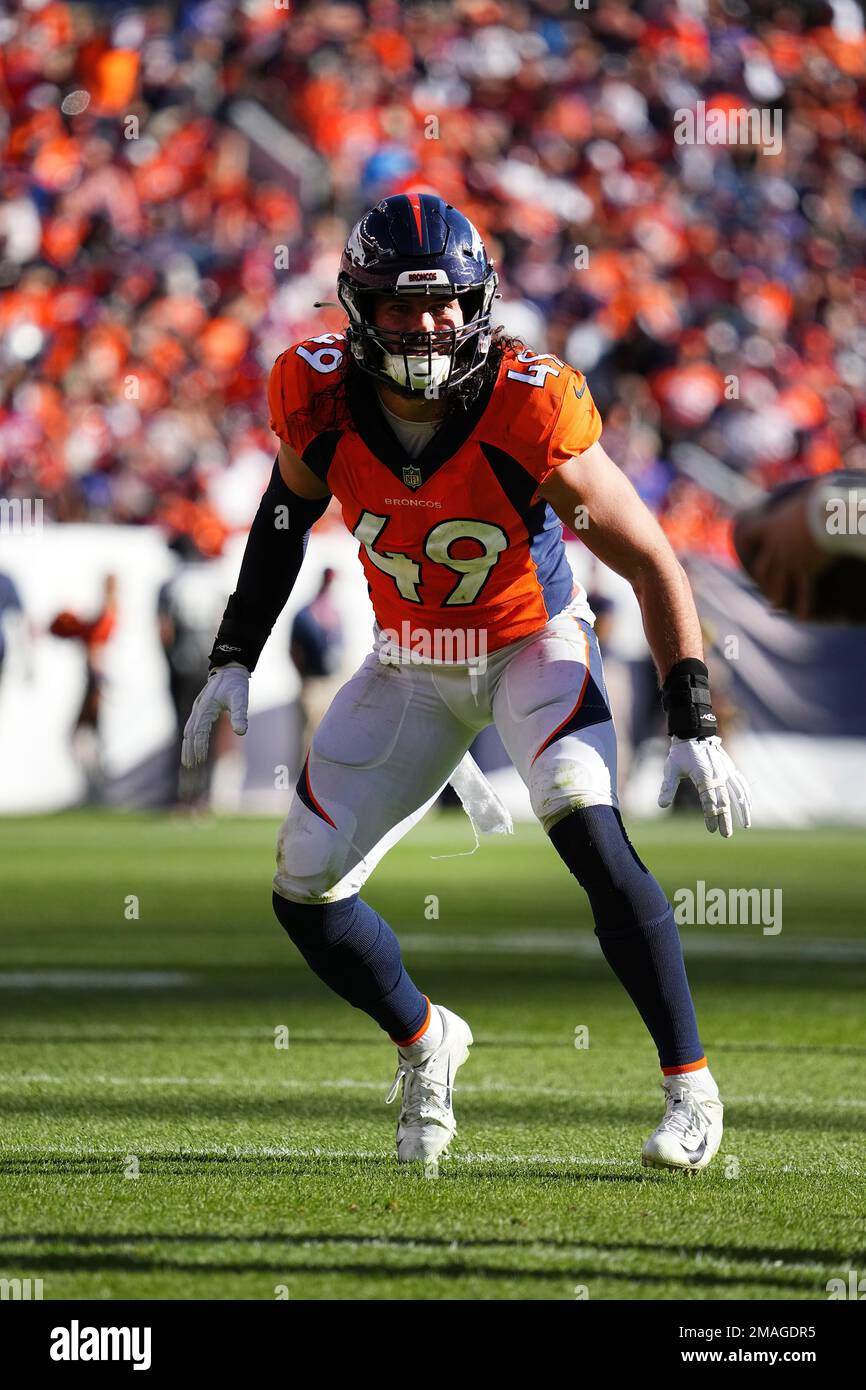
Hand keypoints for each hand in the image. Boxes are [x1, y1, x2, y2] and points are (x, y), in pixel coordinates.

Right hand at [181, 663, 248, 768]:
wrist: (230, 670)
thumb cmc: (236, 685)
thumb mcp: (241, 699)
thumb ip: (240, 715)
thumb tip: (241, 732)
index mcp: (206, 708)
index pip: (199, 732)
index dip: (199, 746)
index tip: (201, 760)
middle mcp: (198, 709)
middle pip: (190, 733)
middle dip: (190, 750)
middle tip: (192, 766)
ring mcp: (197, 709)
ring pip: (188, 731)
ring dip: (188, 746)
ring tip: (189, 762)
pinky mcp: (200, 709)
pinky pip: (192, 727)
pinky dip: (190, 738)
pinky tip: (192, 747)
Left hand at [658, 735, 751, 837]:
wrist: (694, 732)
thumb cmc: (680, 753)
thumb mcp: (670, 768)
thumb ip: (668, 787)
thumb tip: (661, 805)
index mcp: (704, 775)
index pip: (709, 800)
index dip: (710, 816)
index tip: (711, 830)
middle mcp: (718, 774)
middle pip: (724, 800)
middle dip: (726, 818)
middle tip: (726, 835)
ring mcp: (726, 771)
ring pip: (738, 793)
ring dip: (743, 809)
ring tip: (746, 825)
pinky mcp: (730, 768)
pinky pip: (740, 784)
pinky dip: (746, 795)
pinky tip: (748, 805)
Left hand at [734, 485, 830, 619]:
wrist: (825, 515)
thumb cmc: (819, 499)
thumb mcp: (808, 494)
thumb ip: (804, 496)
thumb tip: (813, 486)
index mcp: (771, 527)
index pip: (751, 535)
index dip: (747, 542)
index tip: (744, 547)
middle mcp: (776, 548)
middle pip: (763, 566)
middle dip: (763, 577)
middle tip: (762, 584)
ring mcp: (789, 562)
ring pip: (778, 584)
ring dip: (776, 595)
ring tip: (775, 605)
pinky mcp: (805, 572)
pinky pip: (803, 593)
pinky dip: (802, 606)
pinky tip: (801, 616)